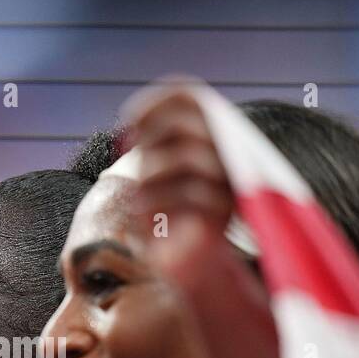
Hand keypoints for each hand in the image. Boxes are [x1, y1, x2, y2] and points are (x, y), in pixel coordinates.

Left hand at [125, 89, 238, 286]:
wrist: (185, 261)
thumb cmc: (165, 212)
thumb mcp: (153, 171)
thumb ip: (147, 143)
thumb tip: (128, 130)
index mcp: (214, 135)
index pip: (191, 97)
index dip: (157, 100)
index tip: (128, 119)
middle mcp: (229, 152)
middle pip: (188, 124)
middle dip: (151, 141)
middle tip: (135, 164)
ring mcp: (231, 180)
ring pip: (186, 157)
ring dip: (150, 175)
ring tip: (140, 198)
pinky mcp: (224, 210)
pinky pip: (187, 193)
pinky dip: (155, 201)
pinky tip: (144, 214)